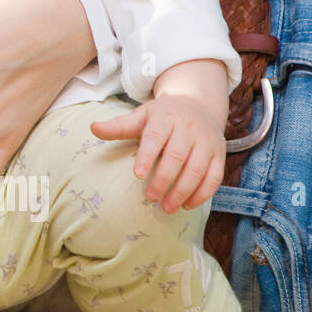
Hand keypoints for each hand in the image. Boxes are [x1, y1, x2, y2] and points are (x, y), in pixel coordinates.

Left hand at [91, 59, 227, 212]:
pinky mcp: (219, 154)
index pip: (156, 137)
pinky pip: (214, 177)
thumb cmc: (163, 115)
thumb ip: (118, 126)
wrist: (198, 104)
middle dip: (164, 179)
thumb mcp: (141, 116)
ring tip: (166, 207)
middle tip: (150, 198)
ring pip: (197, 169)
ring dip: (183, 191)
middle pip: (177, 156)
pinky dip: (202, 193)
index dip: (147, 156)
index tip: (137, 175)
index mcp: (166, 118)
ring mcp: (207, 142)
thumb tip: (92, 128)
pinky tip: (187, 205)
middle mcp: (189, 129)